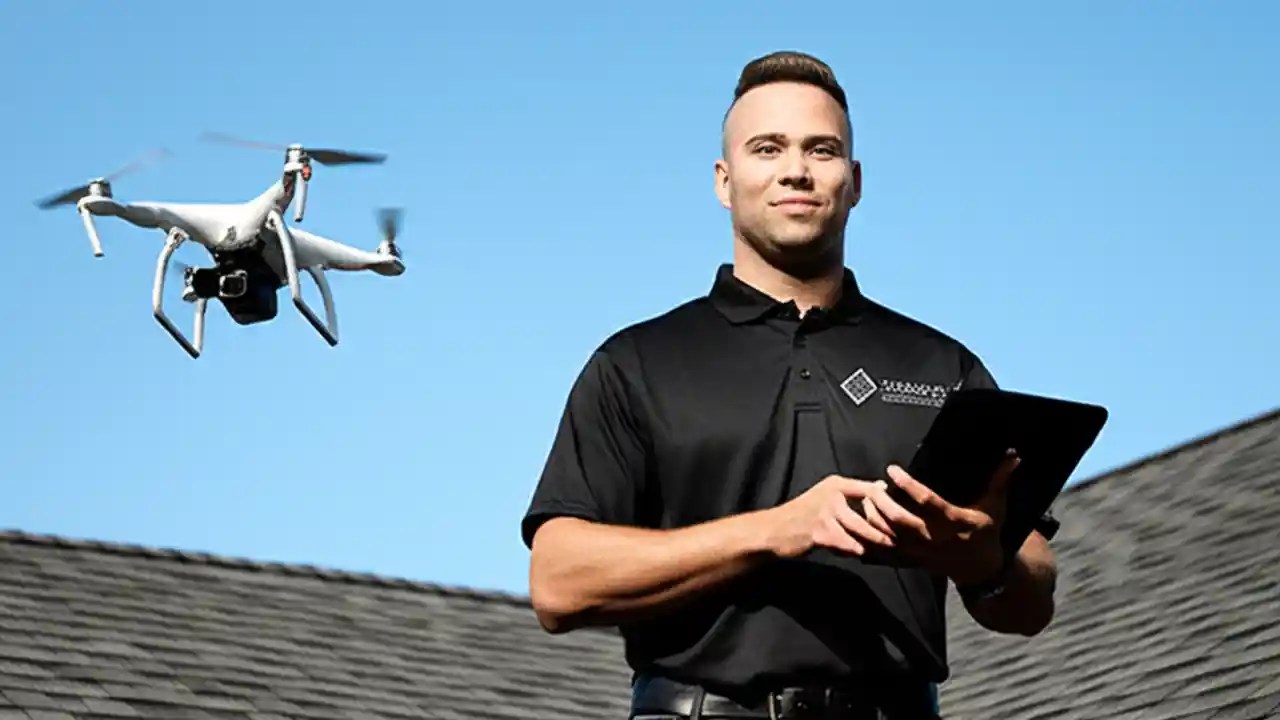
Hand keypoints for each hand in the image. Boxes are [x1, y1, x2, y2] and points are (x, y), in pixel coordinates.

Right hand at [762, 474, 899, 558]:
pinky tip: (863, 557)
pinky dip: (857, 552)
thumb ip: (854, 491)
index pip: (873, 491)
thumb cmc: (802, 515)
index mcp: (836, 484)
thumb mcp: (826, 496)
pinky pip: (849, 545)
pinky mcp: (821, 533)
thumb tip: (882, 486)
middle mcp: (833, 495)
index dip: (890, 507)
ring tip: (888, 552)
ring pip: (862, 532)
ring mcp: (826, 514)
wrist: (774, 531)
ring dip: (875, 544)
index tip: (904, 520)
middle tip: (901, 542)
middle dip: (886, 530)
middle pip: (871, 514)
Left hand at [862, 450, 1020, 584]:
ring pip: (889, 538)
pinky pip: (886, 553)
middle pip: (901, 521)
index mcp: (956, 522)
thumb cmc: (987, 532)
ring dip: (873, 518)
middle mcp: (937, 539)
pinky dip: (870, 540)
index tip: (893, 469)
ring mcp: (922, 553)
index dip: (908, 485)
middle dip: (883, 502)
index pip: (928, 502)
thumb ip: (1001, 479)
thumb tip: (1014, 453)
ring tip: (866, 498)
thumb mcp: (996, 506)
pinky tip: (859, 524)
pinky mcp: (913, 562)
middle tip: (873, 485)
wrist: (983, 570)